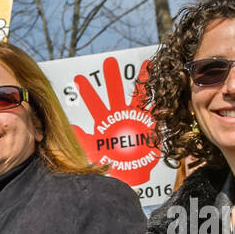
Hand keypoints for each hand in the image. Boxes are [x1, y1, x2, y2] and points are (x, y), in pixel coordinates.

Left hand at [69, 56, 160, 186]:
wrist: (130, 172)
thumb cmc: (111, 162)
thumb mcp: (94, 150)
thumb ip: (83, 137)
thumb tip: (70, 127)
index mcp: (104, 121)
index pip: (94, 103)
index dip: (87, 91)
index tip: (78, 78)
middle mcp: (119, 115)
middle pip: (115, 92)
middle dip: (112, 77)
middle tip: (108, 61)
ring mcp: (135, 118)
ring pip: (138, 95)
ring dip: (141, 80)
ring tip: (145, 64)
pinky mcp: (149, 123)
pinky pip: (155, 108)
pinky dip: (159, 97)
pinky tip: (164, 85)